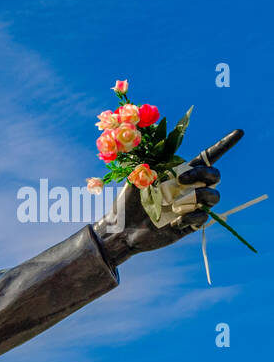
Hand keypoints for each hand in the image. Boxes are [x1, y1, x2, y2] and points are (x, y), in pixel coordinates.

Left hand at [94, 129, 242, 265]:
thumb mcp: (137, 179)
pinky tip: (173, 221)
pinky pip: (202, 218)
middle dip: (203, 173)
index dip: (223, 145)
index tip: (239, 132)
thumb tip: (158, 145)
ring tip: (174, 204)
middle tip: (180, 179)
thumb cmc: (129, 203)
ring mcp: (192, 207)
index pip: (207, 158)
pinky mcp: (189, 224)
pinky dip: (189, 217)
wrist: (122, 229)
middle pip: (215, 175)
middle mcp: (190, 189)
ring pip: (214, 196)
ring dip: (197, 197)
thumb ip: (151, 163)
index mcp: (181, 174)